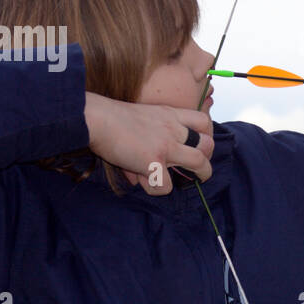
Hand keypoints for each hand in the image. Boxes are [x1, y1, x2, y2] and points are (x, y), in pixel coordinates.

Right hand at [85, 93, 214, 194]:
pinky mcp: (154, 162)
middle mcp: (173, 129)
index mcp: (169, 114)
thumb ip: (151, 135)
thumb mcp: (141, 115)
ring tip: (194, 182)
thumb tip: (141, 172)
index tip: (202, 145)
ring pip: (200, 163)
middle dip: (208, 158)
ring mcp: (166, 145)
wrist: (95, 118)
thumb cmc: (110, 118)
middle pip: (208, 144)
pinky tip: (146, 183)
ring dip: (201, 176)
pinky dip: (158, 189)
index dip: (207, 135)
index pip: (203, 121)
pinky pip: (167, 185)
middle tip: (200, 168)